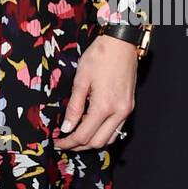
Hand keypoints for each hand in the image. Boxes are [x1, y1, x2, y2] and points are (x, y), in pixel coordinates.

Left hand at [57, 34, 137, 150]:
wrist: (121, 43)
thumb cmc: (99, 56)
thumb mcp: (81, 80)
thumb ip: (74, 107)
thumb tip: (67, 127)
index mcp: (104, 106)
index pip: (84, 135)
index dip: (69, 142)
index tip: (58, 142)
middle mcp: (119, 112)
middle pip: (97, 142)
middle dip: (79, 146)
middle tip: (65, 142)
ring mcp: (126, 110)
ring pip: (109, 139)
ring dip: (93, 142)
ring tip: (77, 137)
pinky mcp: (129, 106)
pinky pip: (117, 129)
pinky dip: (104, 134)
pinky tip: (93, 127)